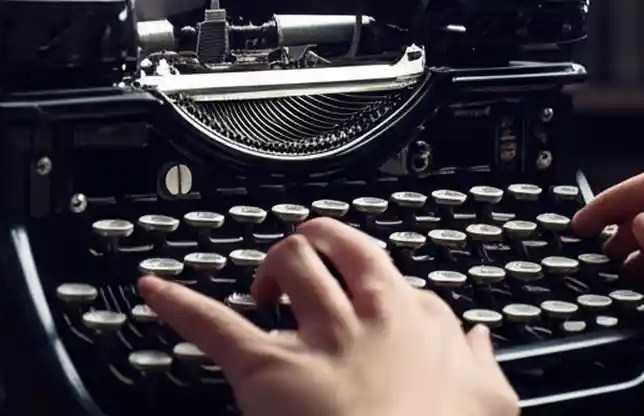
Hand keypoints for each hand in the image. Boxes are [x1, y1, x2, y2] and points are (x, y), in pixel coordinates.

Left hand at [138, 218, 518, 415]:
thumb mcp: (489, 407)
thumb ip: (482, 368)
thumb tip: (477, 341)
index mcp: (416, 325)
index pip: (397, 280)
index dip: (380, 290)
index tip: (372, 304)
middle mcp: (365, 318)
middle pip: (339, 248)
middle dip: (319, 245)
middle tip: (308, 263)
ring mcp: (316, 338)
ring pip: (290, 263)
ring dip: (272, 265)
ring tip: (263, 284)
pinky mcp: (266, 368)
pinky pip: (214, 324)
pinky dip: (179, 303)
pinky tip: (154, 287)